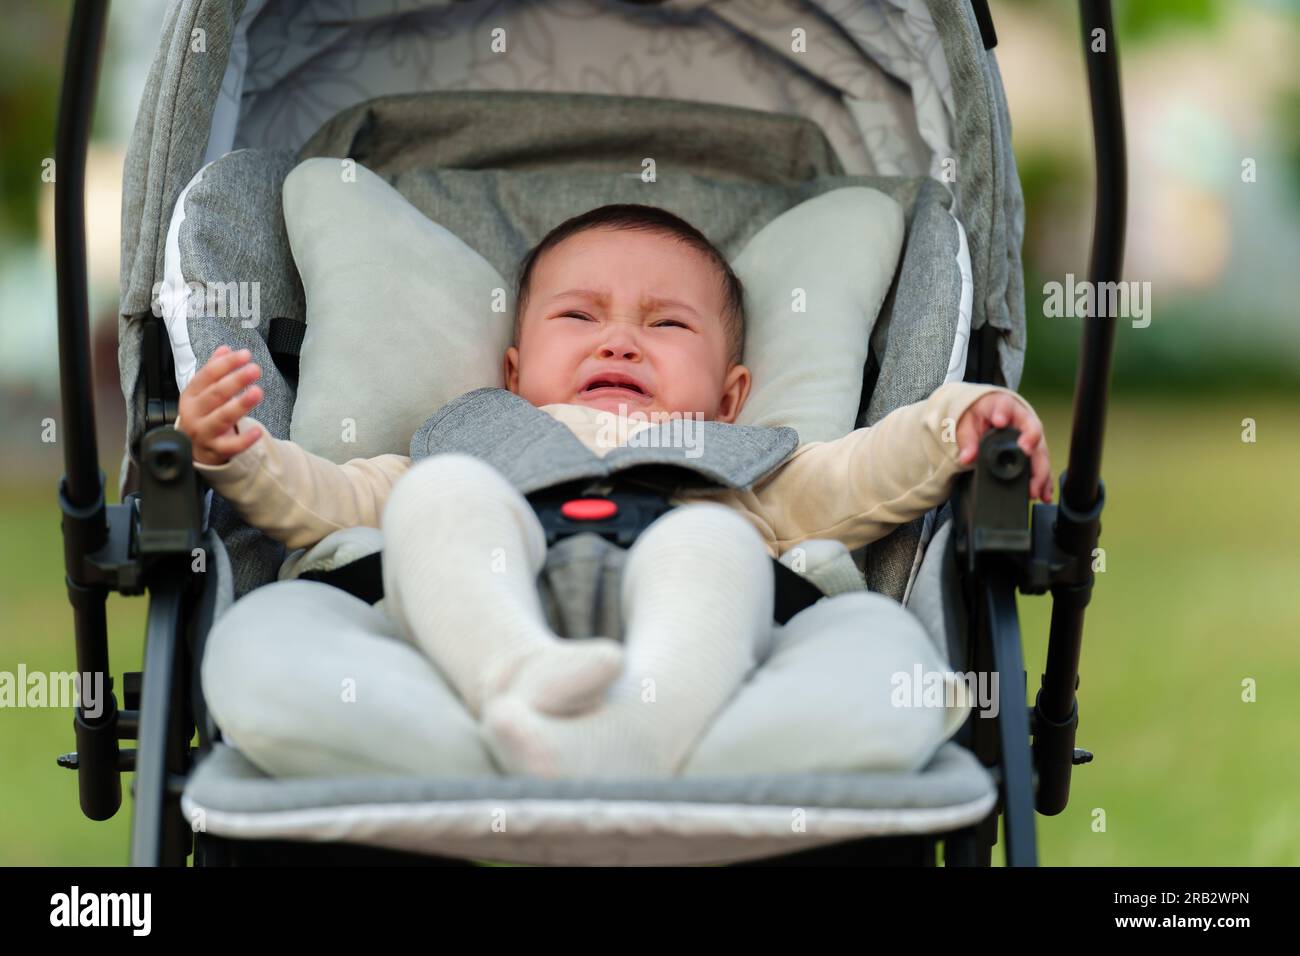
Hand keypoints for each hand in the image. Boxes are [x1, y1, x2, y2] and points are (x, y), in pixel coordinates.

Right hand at [177, 345, 264, 465]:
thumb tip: (225, 349)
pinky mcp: (215, 449)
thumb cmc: (203, 414)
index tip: (245, 355)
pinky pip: (230, 446)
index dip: (226, 364)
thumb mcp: (203, 392)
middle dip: (235, 381)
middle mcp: (193, 413)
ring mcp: (203, 432)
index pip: (207, 375)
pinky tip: (258, 431)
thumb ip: (213, 370)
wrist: (194, 447)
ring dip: (240, 404)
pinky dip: (244, 440)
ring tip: (257, 392)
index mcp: (190, 395)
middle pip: (215, 394)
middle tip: (254, 370)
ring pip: (222, 418)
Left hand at [955, 391, 1052, 502]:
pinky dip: (1043, 480)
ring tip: (1036, 492)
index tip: (1000, 422)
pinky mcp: (1033, 449)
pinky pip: (1041, 464)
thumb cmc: (979, 414)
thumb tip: (967, 458)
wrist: (986, 412)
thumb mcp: (967, 423)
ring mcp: (1030, 435)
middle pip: (1033, 435)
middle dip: (1032, 455)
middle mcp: (1022, 420)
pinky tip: (1044, 494)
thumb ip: (967, 439)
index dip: (1004, 415)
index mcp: (1004, 406)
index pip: (1006, 408)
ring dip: (1041, 474)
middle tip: (1028, 473)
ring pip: (1040, 453)